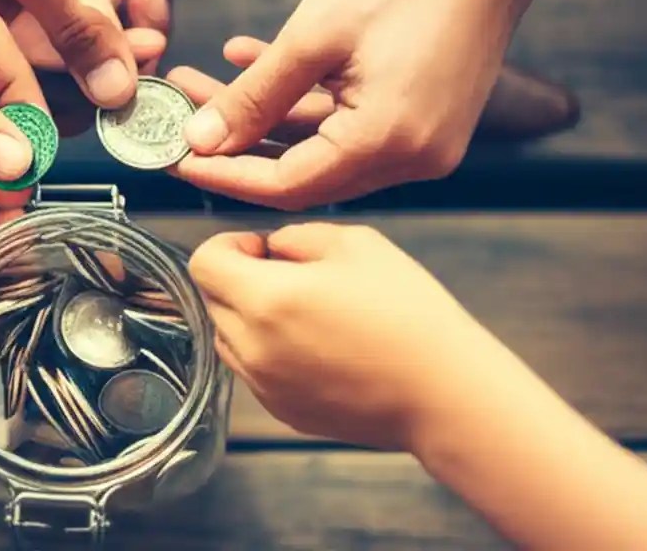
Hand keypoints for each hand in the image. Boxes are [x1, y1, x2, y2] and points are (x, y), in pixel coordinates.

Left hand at [172, 0, 519, 210]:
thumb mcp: (312, 38)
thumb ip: (254, 98)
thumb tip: (201, 141)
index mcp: (388, 145)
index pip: (285, 186)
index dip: (224, 174)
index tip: (173, 158)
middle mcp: (412, 160)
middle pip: (301, 171)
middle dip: (235, 143)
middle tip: (177, 116)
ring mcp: (423, 143)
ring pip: (320, 145)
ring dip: (261, 116)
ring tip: (200, 80)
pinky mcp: (425, 120)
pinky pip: (349, 123)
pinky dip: (302, 100)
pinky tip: (251, 60)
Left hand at [189, 222, 510, 449]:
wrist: (442, 392)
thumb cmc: (408, 314)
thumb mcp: (356, 244)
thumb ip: (297, 236)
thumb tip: (270, 248)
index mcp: (265, 299)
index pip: (203, 263)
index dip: (228, 245)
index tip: (260, 248)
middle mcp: (253, 347)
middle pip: (211, 300)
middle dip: (239, 279)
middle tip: (289, 276)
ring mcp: (264, 385)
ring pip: (227, 337)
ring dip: (249, 316)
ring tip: (305, 312)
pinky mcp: (281, 410)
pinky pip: (253, 370)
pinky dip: (268, 351)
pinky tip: (318, 345)